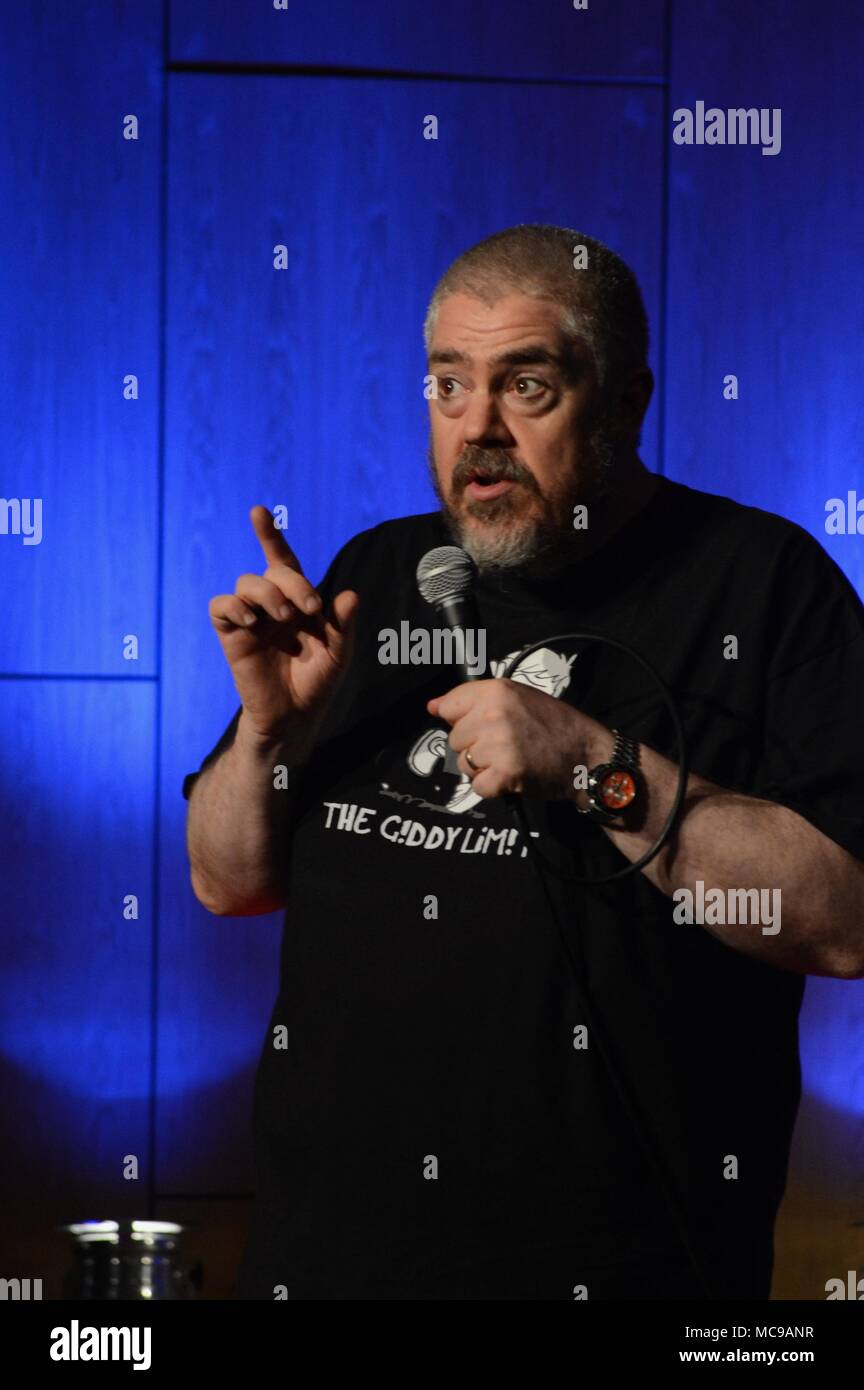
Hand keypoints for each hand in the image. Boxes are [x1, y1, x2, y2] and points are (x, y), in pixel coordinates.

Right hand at [208, 505, 358, 745]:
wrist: (295, 716)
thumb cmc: (317, 682)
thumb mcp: (339, 653)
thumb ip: (342, 624)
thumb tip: (350, 595)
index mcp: (298, 601)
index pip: (284, 561)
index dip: (270, 536)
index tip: (258, 512)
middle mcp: (272, 604)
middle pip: (272, 570)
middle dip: (293, 583)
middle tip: (309, 609)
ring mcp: (250, 619)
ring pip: (246, 583)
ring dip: (267, 594)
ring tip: (283, 618)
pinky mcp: (232, 636)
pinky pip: (220, 607)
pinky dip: (233, 607)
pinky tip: (251, 622)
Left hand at [426, 678, 603, 800]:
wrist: (587, 755)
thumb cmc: (556, 726)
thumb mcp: (519, 697)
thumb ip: (475, 699)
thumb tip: (433, 706)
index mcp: (496, 692)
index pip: (449, 706)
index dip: (461, 719)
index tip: (478, 725)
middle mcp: (493, 715)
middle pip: (455, 739)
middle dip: (475, 746)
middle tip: (505, 745)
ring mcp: (498, 745)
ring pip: (464, 764)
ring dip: (483, 768)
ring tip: (511, 759)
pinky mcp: (505, 773)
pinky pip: (478, 787)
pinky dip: (494, 787)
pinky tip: (513, 776)